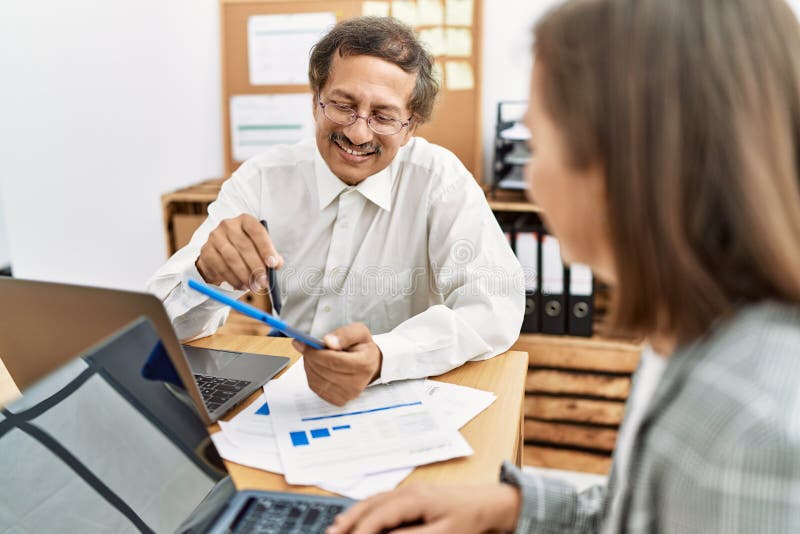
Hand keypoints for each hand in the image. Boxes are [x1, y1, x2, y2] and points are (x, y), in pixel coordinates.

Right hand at [195, 214, 283, 290]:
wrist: (219, 254)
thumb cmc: (245, 250)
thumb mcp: (260, 249)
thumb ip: (270, 256)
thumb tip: (277, 265)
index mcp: (245, 220)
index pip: (257, 232)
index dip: (266, 248)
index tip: (273, 264)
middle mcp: (229, 225)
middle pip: (244, 246)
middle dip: (256, 267)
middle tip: (264, 282)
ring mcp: (215, 237)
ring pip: (232, 258)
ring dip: (244, 275)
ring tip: (253, 286)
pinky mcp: (206, 251)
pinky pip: (221, 267)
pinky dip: (232, 279)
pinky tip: (240, 285)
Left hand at [292, 323, 381, 405]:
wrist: (369, 364)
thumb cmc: (362, 347)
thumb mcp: (358, 332)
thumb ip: (344, 334)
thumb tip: (328, 342)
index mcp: (364, 364)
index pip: (334, 361)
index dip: (315, 352)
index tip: (303, 343)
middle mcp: (357, 384)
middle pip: (323, 371)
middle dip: (310, 357)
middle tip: (305, 346)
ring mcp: (348, 395)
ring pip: (317, 380)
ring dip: (309, 366)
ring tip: (312, 355)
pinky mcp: (339, 401)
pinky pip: (316, 388)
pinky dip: (311, 375)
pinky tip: (316, 366)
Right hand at [326, 483, 520, 533]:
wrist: (492, 504)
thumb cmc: (472, 520)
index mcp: (415, 498)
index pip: (379, 515)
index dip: (360, 530)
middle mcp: (409, 491)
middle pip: (370, 505)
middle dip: (349, 521)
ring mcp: (410, 491)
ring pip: (374, 501)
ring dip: (355, 515)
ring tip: (337, 528)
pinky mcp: (413, 496)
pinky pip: (383, 500)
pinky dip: (367, 510)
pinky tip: (360, 519)